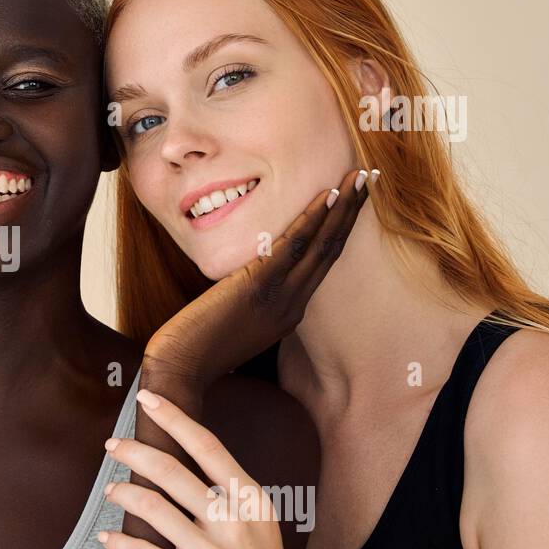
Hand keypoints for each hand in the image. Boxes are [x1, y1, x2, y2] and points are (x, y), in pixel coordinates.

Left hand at [98, 388, 346, 548]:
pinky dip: (119, 544)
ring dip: (122, 495)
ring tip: (110, 493)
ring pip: (152, 507)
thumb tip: (188, 468)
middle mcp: (232, 521)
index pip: (207, 446)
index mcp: (250, 501)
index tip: (148, 398)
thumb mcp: (260, 529)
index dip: (174, 418)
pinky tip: (108, 540)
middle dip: (134, 452)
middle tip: (112, 445)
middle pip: (171, 470)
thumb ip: (230, 498)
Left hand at [145, 167, 376, 391]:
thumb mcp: (235, 324)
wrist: (179, 371)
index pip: (319, 266)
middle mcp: (292, 305)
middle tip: (369, 179)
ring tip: (358, 177)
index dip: (337, 233)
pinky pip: (293, 247)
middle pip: (330, 252)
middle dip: (351, 214)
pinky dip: (312, 219)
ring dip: (342, 209)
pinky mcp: (258, 286)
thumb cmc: (197, 349)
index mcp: (288, 313)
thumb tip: (246, 278)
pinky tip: (326, 196)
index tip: (350, 205)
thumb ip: (250, 303)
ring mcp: (279, 297)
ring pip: (321, 246)